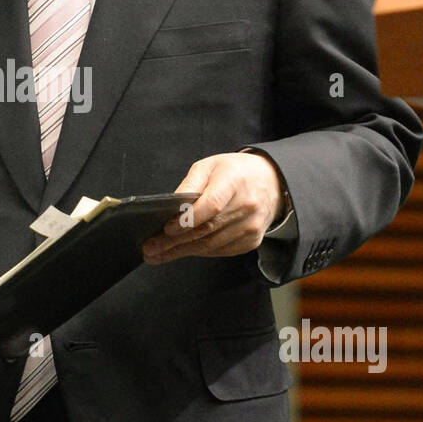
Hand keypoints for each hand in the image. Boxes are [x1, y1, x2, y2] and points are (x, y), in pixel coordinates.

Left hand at [142, 152, 285, 263]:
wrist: (272, 183)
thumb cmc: (235, 172)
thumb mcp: (210, 166)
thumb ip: (190, 184)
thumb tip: (171, 206)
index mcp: (234, 182)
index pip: (211, 205)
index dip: (187, 220)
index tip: (167, 228)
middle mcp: (246, 207)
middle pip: (207, 230)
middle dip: (174, 242)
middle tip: (150, 248)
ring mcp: (251, 227)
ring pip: (211, 245)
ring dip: (182, 252)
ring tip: (157, 255)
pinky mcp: (251, 241)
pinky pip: (220, 251)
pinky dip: (199, 252)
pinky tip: (181, 252)